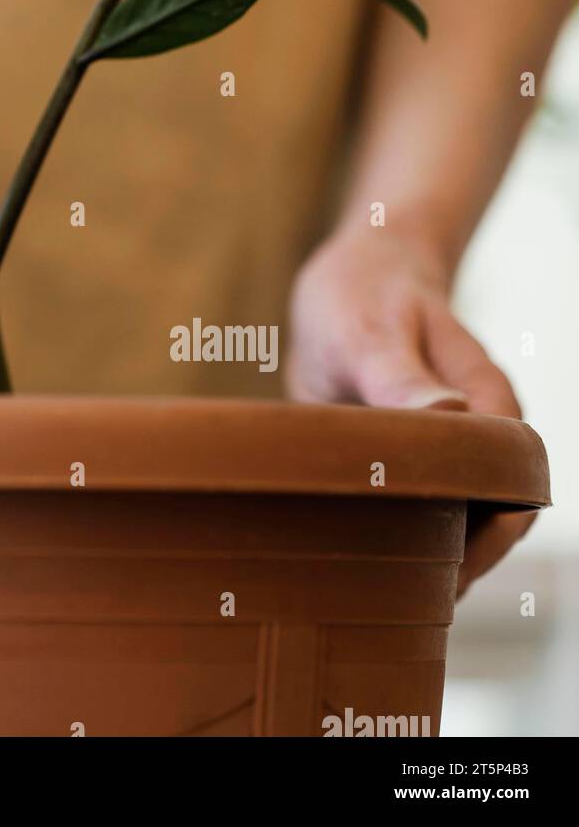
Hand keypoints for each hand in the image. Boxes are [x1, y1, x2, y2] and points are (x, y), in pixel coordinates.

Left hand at [287, 224, 532, 594]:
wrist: (359, 265)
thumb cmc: (366, 292)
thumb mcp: (370, 331)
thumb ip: (402, 378)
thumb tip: (449, 417)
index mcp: (485, 404)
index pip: (512, 493)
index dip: (487, 543)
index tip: (447, 579)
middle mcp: (474, 429)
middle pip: (488, 515)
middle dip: (455, 561)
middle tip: (399, 599)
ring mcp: (444, 441)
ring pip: (452, 510)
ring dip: (424, 547)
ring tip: (375, 591)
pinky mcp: (409, 448)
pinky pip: (414, 495)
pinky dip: (392, 523)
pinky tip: (352, 553)